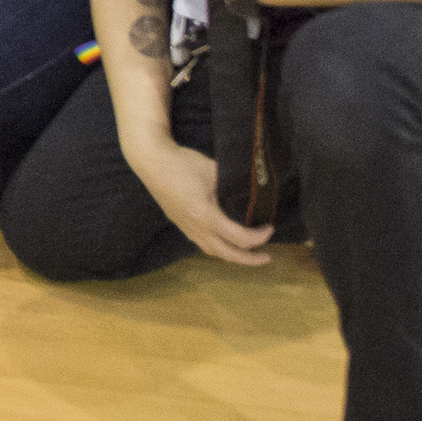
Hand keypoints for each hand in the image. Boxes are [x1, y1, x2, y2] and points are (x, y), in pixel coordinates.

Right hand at [127, 136, 274, 266]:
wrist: (150, 161)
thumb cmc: (182, 163)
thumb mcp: (213, 170)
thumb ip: (233, 184)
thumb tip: (253, 189)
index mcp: (206, 216)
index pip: (239, 238)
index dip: (259, 236)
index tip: (270, 226)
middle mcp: (196, 227)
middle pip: (227, 254)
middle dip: (248, 259)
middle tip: (265, 257)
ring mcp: (185, 227)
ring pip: (212, 251)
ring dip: (232, 256)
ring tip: (246, 253)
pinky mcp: (179, 223)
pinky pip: (202, 243)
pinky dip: (218, 247)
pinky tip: (223, 240)